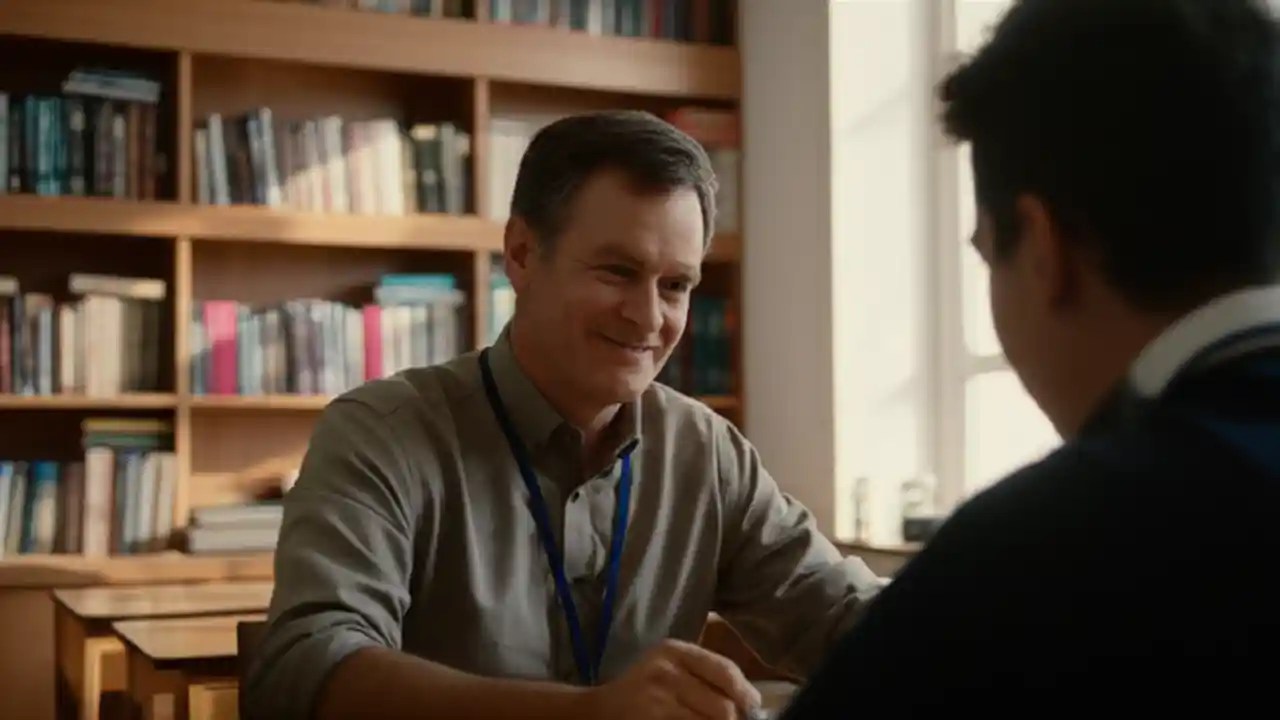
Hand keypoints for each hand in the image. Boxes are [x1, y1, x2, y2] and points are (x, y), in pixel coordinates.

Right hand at [581, 639, 762, 719]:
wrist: (597, 711)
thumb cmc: (643, 690)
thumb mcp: (669, 669)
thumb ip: (704, 676)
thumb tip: (750, 700)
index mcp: (674, 651)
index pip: (725, 670)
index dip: (746, 693)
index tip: (754, 707)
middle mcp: (666, 671)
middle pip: (723, 705)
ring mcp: (657, 700)